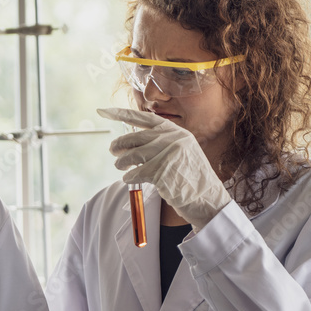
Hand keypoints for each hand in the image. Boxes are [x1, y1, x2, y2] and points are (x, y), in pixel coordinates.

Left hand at [97, 107, 232, 229]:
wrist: (207, 199)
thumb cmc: (189, 178)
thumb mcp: (180, 151)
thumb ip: (159, 142)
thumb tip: (126, 142)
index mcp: (176, 131)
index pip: (144, 118)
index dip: (121, 114)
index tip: (103, 111)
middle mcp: (173, 138)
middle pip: (135, 137)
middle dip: (119, 145)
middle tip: (113, 152)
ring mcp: (168, 154)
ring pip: (133, 154)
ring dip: (121, 162)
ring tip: (120, 167)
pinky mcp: (162, 171)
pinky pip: (136, 172)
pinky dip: (129, 177)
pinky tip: (129, 180)